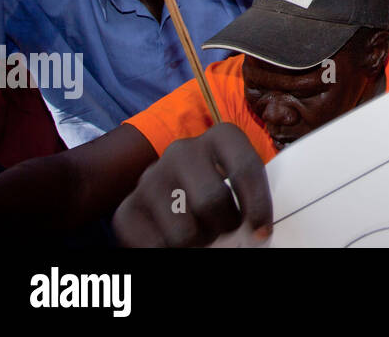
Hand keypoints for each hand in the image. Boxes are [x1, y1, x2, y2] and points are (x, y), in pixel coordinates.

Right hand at [113, 124, 272, 247]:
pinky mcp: (126, 210)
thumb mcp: (240, 180)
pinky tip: (175, 241)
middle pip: (211, 200)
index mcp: (220, 137)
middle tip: (226, 229)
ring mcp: (150, 178)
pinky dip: (170, 252)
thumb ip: (251, 195)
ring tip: (201, 232)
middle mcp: (182, 151)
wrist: (171, 194)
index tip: (262, 232)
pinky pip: (155, 246)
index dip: (258, 204)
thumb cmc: (220, 190)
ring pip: (184, 231)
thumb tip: (260, 231)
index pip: (244, 167)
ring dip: (199, 241)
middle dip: (225, 225)